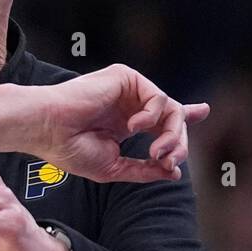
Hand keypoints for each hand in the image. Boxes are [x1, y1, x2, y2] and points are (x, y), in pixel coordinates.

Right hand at [0, 63, 209, 183]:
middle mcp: (129, 104)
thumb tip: (173, 172)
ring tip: (156, 152)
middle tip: (169, 161)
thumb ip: (144, 169)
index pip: (160, 119)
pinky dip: (153, 116)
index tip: (202, 110)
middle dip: (179, 143)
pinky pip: (158, 97)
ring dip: (171, 135)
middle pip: (172, 118)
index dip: (183, 117)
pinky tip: (134, 127)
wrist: (48, 130)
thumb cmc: (70, 149)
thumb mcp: (114, 168)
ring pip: (171, 109)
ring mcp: (128, 90)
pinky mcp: (126, 78)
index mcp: (124, 122)